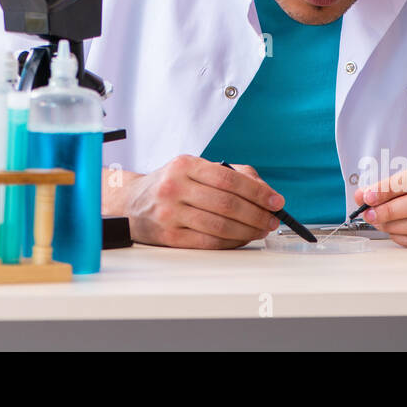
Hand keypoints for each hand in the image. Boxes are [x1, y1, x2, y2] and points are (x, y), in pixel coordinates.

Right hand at [123, 156, 282, 248]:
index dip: (257, 191)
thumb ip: (230, 174)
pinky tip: (241, 238)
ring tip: (261, 230)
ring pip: (220, 225)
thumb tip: (264, 191)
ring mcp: (170, 213)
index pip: (229, 178)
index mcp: (184, 165)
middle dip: (257, 214)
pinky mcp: (169, 236)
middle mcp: (174, 187)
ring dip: (248, 230)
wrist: (131, 203)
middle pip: (227, 204)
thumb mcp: (194, 168)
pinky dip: (231, 242)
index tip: (276, 201)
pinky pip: (208, 242)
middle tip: (272, 219)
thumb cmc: (170, 185)